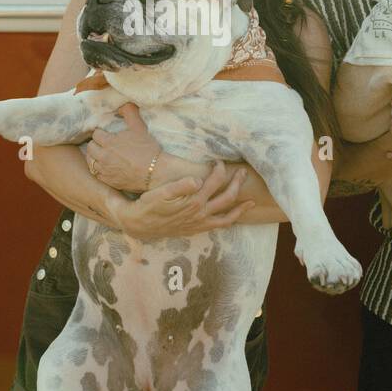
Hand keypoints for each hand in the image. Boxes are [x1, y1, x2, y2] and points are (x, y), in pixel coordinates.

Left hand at [84, 103, 161, 191]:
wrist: (156, 172)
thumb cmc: (148, 149)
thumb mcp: (139, 128)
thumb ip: (130, 113)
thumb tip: (123, 104)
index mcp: (109, 142)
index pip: (95, 134)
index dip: (102, 134)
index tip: (107, 135)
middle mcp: (104, 156)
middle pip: (90, 148)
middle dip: (96, 145)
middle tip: (104, 145)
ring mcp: (105, 170)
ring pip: (91, 162)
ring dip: (95, 157)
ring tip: (103, 156)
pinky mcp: (109, 181)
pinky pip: (96, 175)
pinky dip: (99, 170)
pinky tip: (106, 168)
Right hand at [106, 161, 253, 238]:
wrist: (140, 225)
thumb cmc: (149, 204)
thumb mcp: (161, 193)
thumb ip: (181, 186)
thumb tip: (198, 180)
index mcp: (193, 201)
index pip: (214, 181)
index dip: (219, 169)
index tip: (218, 161)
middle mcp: (200, 214)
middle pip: (227, 197)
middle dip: (237, 183)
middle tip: (242, 172)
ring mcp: (200, 223)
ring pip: (227, 217)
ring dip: (240, 208)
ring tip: (251, 202)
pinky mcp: (197, 229)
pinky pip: (219, 226)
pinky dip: (230, 220)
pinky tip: (233, 216)